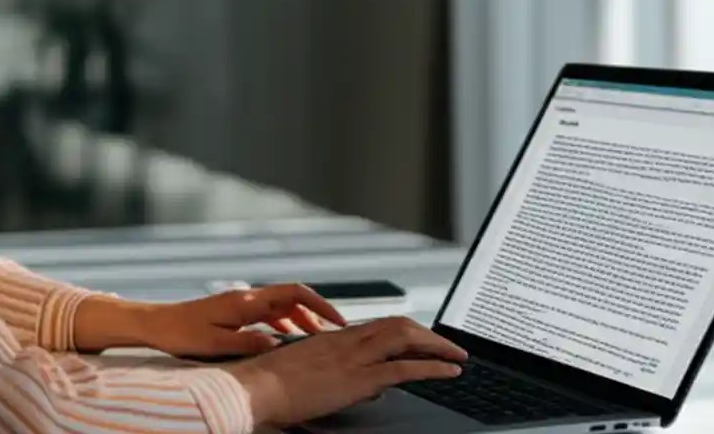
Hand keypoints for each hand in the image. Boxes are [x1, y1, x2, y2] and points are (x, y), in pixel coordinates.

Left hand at [141, 284, 347, 357]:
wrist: (157, 324)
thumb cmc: (181, 333)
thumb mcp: (215, 343)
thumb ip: (248, 343)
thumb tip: (279, 345)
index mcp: (246, 301)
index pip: (293, 294)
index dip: (319, 304)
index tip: (337, 320)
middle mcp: (248, 298)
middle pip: (293, 298)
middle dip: (317, 313)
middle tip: (334, 333)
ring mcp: (243, 304)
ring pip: (282, 307)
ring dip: (302, 321)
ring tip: (316, 340)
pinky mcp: (237, 312)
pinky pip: (269, 315)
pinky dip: (285, 325)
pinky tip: (288, 341)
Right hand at [222, 316, 468, 427]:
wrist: (256, 388)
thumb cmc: (272, 386)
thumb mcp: (308, 372)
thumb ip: (338, 373)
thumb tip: (370, 386)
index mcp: (334, 338)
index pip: (380, 326)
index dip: (407, 332)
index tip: (423, 340)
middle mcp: (348, 340)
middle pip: (399, 325)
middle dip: (429, 335)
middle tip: (449, 346)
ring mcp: (354, 357)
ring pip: (407, 338)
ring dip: (437, 346)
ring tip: (457, 356)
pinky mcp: (358, 377)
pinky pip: (405, 367)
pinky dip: (433, 367)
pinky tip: (449, 371)